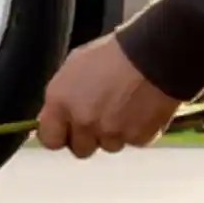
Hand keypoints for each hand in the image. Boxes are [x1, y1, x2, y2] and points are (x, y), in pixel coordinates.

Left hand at [36, 34, 180, 157]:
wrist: (154, 53)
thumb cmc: (113, 54)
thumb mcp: (74, 67)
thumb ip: (62, 96)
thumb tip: (56, 115)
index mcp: (60, 103)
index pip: (50, 140)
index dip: (60, 136)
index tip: (68, 132)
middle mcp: (82, 121)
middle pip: (80, 149)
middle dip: (89, 138)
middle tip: (101, 118)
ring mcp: (110, 132)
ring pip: (109, 146)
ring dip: (115, 134)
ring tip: (126, 107)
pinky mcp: (137, 138)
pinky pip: (133, 141)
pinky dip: (138, 130)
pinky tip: (142, 108)